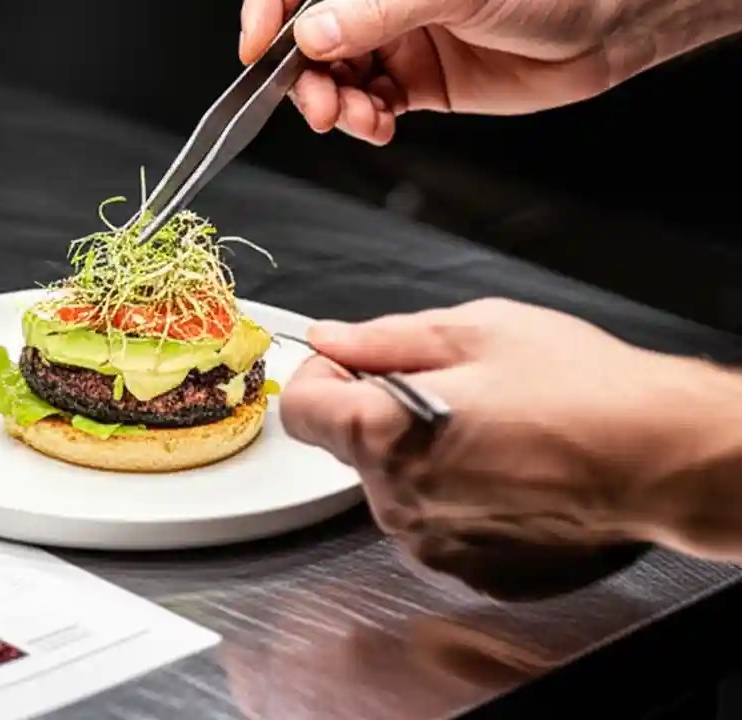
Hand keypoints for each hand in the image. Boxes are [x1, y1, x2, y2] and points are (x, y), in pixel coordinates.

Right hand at [239, 0, 741, 144]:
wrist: (609, 23)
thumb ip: (374, 13)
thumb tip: (311, 35)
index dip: (269, 12)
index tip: (258, 47)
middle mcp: (381, 2)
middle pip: (309, 38)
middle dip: (303, 74)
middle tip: (319, 101)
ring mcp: (397, 39)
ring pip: (335, 77)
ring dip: (332, 104)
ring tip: (353, 117)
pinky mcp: (418, 81)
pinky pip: (369, 105)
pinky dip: (363, 121)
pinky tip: (377, 124)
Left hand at [278, 298, 741, 595]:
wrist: (662, 460)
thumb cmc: (582, 392)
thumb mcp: (476, 331)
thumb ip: (384, 339)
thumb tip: (332, 339)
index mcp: (384, 435)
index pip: (299, 409)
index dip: (323, 375)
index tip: (360, 363)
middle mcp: (397, 500)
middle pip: (349, 446)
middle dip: (380, 411)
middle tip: (450, 387)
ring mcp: (432, 542)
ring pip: (394, 484)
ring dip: (421, 454)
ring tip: (491, 430)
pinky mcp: (469, 568)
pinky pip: (435, 521)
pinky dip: (456, 494)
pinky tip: (507, 470)